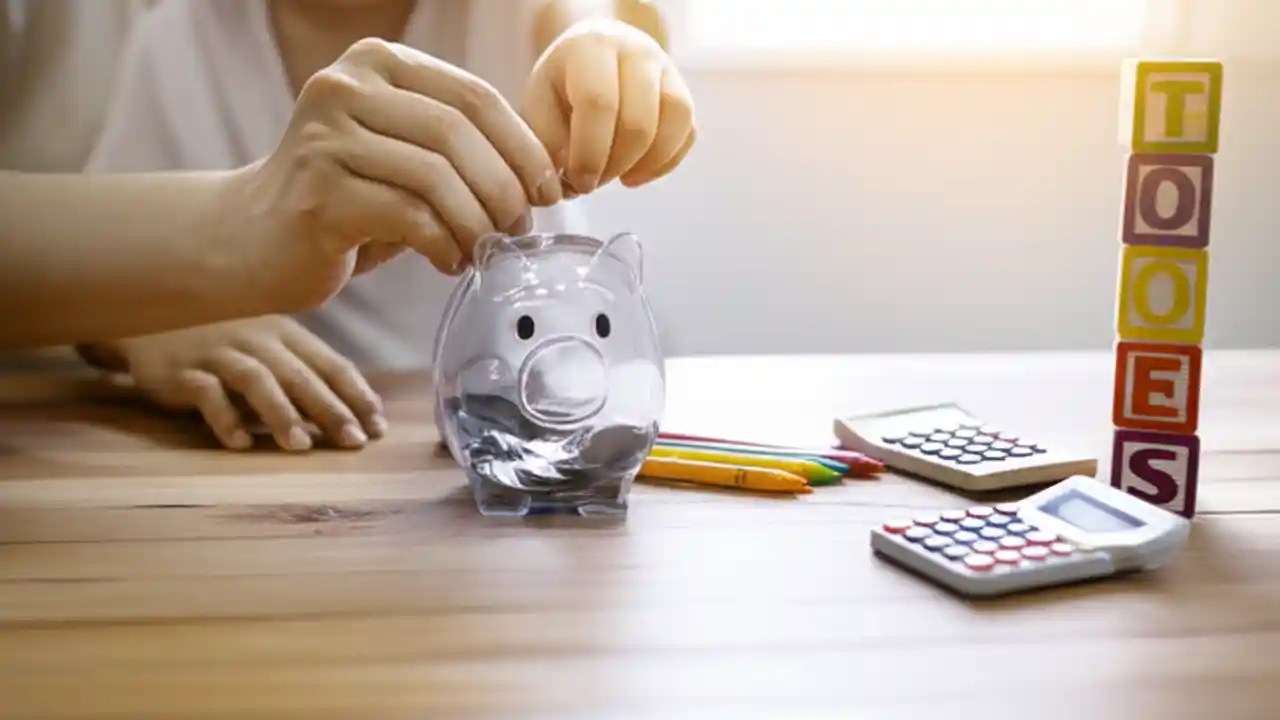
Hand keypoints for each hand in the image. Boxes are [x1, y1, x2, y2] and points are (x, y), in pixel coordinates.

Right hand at [92, 316, 384, 451]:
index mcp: (286, 333)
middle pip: (301, 375)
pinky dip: (225, 418)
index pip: (332, 364)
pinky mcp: (184, 369)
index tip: (380, 426)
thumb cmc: (221, 338)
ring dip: (282, 414)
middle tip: (355, 441)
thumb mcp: (266, 345)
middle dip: (332, 409)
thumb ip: (302, 371)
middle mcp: (258, 339)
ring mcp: (220, 352)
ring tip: (301, 446)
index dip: (358, 394)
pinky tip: (241, 444)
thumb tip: (353, 412)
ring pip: (258, 381)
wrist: (150, 318)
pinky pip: (207, 393)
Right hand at [226, 37, 562, 312]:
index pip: (474, 97)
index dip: (523, 147)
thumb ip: (459, 145)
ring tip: (484, 250)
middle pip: (459, 134)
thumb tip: (546, 172)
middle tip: (519, 228)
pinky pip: (410, 217)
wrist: (252, 240)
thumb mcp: (404, 153)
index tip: (548, 190)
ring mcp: (325, 139)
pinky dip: (444, 245)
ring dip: (477, 224)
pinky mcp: (317, 194)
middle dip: (504, 188)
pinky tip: (449, 262)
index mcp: (375, 62)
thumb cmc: (346, 199)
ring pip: (437, 178)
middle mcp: (344, 87)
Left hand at [522, 18, 695, 195]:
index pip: (598, 103)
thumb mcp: (539, 104)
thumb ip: (548, 141)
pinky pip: (688, 132)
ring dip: (646, 164)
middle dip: (616, 165)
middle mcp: (636, 51)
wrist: (590, 54)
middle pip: (639, 120)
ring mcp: (666, 68)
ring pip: (675, 122)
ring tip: (619, 177)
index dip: (590, 153)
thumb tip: (570, 178)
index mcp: (591, 48)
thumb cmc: (560, 85)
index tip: (579, 181)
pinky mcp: (683, 91)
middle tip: (593, 182)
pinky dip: (664, 163)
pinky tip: (636, 173)